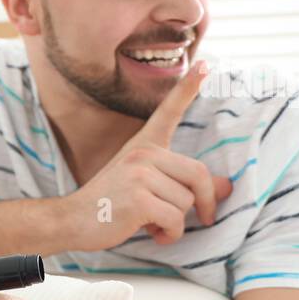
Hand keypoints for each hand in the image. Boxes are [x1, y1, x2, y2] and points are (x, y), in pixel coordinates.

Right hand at [66, 59, 232, 249]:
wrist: (71, 220)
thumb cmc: (111, 204)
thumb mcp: (149, 188)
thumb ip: (185, 184)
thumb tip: (227, 187)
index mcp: (144, 146)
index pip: (168, 112)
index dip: (188, 88)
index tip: (205, 65)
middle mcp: (143, 154)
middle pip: (198, 175)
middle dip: (205, 202)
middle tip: (204, 218)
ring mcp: (139, 174)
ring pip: (186, 202)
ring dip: (177, 222)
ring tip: (154, 224)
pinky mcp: (139, 199)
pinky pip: (175, 219)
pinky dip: (170, 234)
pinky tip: (154, 234)